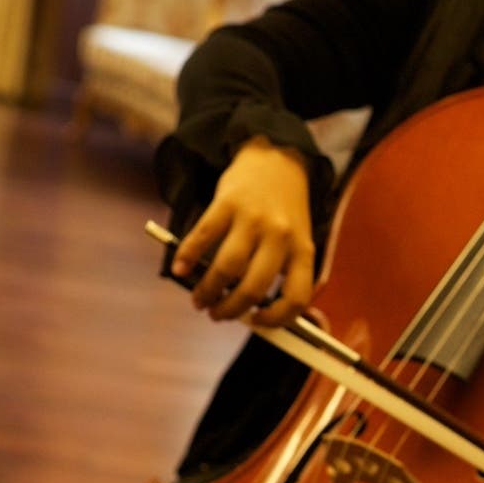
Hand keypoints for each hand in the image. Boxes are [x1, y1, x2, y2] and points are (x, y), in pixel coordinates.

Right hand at [170, 136, 315, 325]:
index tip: (257, 322)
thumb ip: (280, 270)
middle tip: (217, 314)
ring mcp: (254, 220)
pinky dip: (187, 257)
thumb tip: (250, 310)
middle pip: (254, 288)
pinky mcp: (228, 203)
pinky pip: (203, 237)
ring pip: (227, 268)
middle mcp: (281, 237)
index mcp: (304, 250)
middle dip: (231, 309)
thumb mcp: (296, 240)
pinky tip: (180, 269)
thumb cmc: (285, 210)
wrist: (277, 160)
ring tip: (200, 298)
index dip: (277, 319)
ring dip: (208, 290)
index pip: (297, 297)